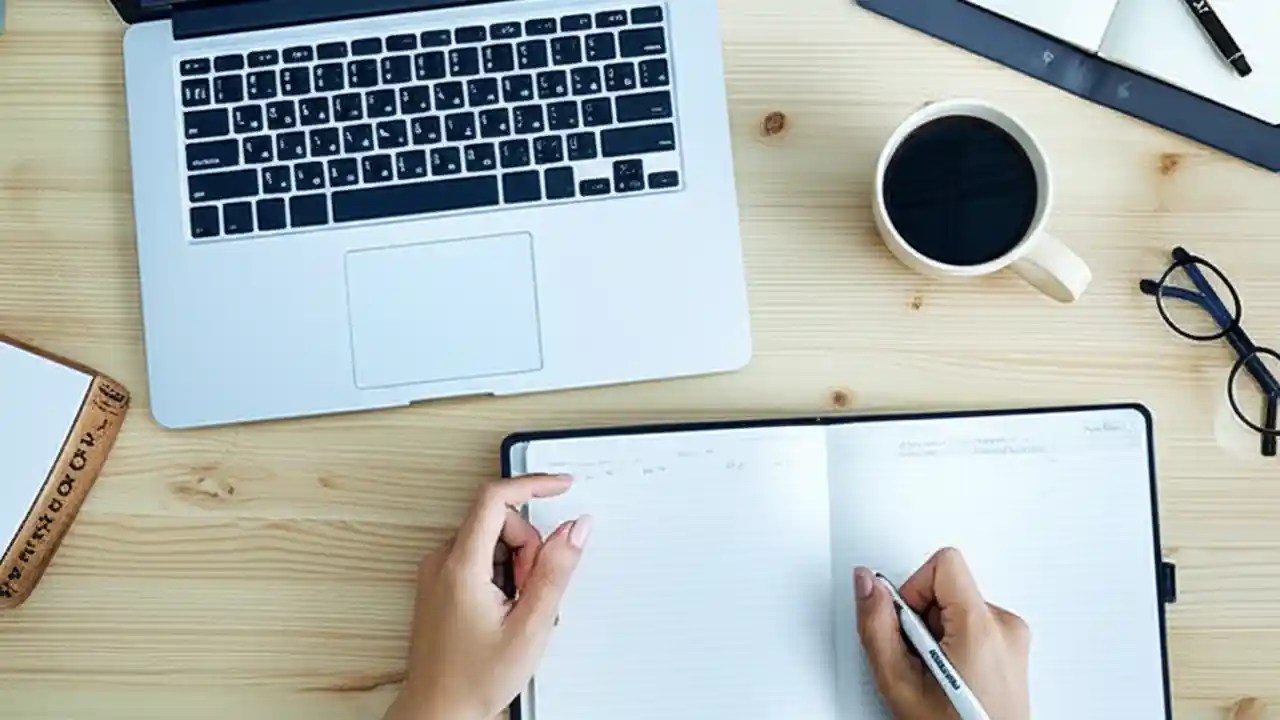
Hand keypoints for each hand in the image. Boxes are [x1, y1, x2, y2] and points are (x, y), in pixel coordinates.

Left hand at [385, 474, 592, 719]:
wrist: (438, 711)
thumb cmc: (475, 679)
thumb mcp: (530, 627)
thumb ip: (555, 572)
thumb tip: (576, 529)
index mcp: (461, 566)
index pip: (495, 498)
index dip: (533, 485)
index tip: (562, 485)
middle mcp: (442, 560)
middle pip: (498, 520)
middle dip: (527, 546)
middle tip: (533, 592)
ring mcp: (437, 571)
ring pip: (491, 538)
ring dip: (514, 562)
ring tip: (516, 608)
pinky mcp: (439, 581)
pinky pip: (478, 556)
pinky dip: (500, 572)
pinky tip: (504, 607)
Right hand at [855, 549, 1030, 719]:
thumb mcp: (899, 682)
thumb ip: (876, 625)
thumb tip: (866, 583)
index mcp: (981, 628)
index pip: (944, 563)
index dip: (913, 588)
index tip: (906, 624)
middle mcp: (1004, 626)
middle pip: (946, 586)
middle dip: (921, 618)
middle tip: (918, 659)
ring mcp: (1012, 637)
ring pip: (956, 606)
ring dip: (936, 633)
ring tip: (935, 672)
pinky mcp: (1012, 648)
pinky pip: (972, 623)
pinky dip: (953, 643)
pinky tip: (949, 674)